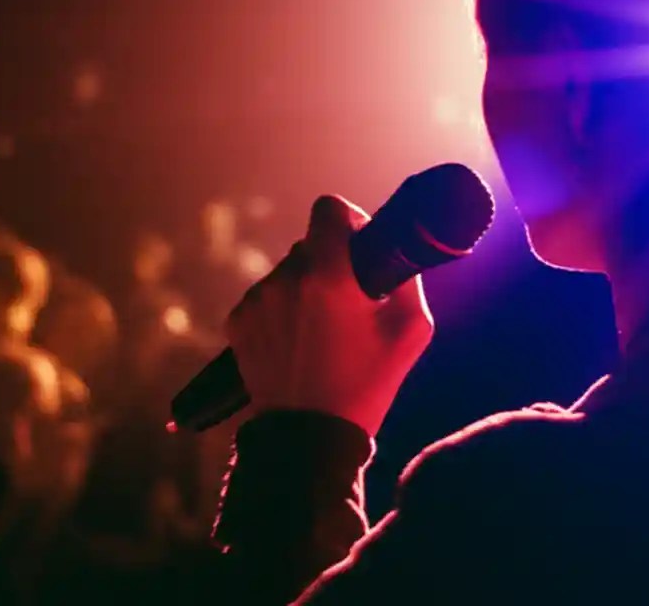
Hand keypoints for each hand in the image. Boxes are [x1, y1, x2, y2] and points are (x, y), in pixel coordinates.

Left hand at [226, 195, 433, 435]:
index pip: (330, 208)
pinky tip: (298, 346)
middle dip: (331, 264)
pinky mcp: (237, 322)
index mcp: (328, 275)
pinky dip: (282, 313)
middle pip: (309, 245)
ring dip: (305, 289)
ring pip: (287, 273)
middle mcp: (285, 279)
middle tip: (349, 303)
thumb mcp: (410, 330)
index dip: (349, 221)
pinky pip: (266, 299)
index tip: (360, 245)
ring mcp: (256, 301)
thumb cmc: (366, 386)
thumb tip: (393, 251)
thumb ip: (406, 278)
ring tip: (322, 334)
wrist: (308, 440)